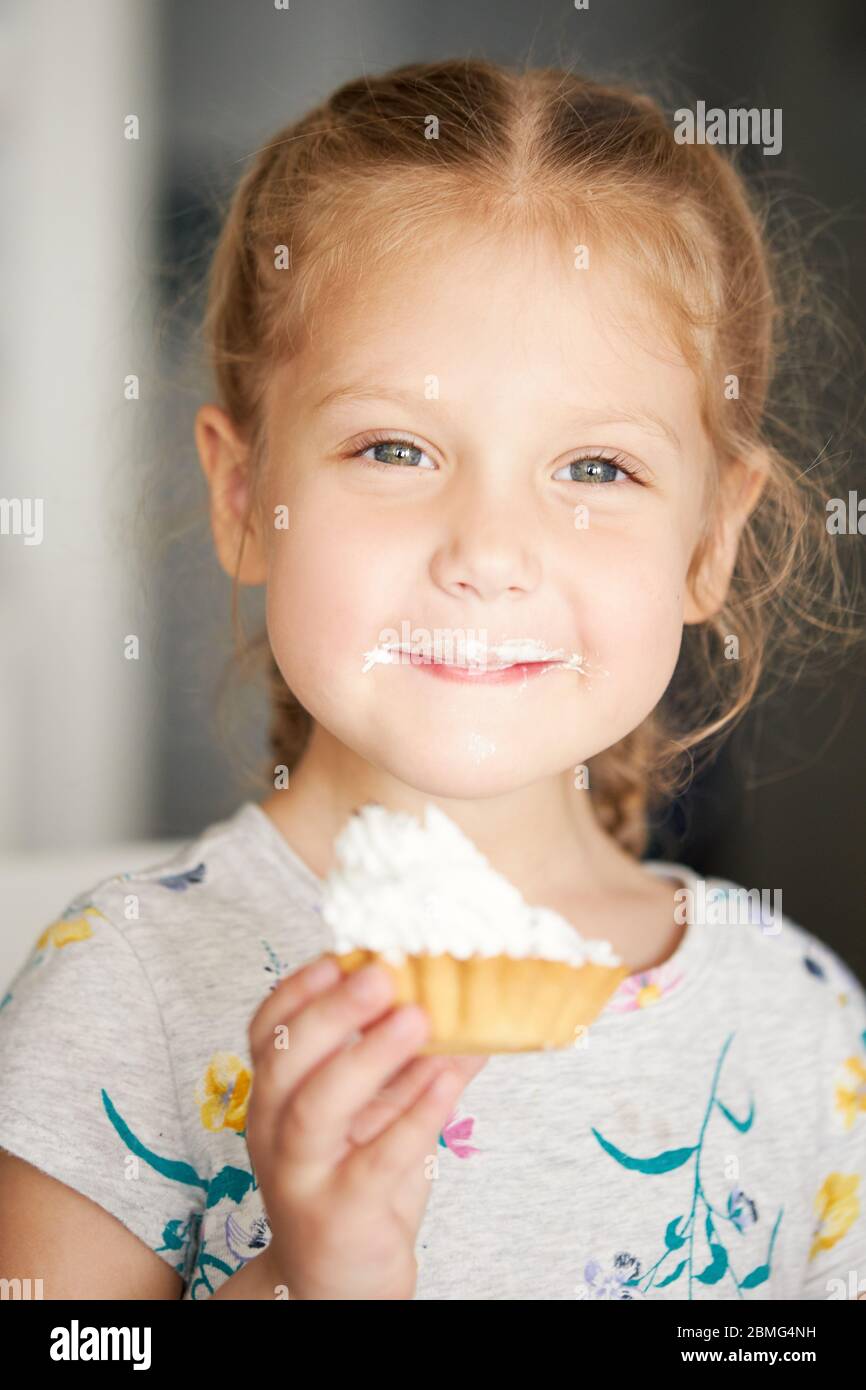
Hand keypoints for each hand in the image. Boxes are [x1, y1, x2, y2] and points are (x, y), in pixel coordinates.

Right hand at [244, 954, 487, 1299]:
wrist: (341, 1282)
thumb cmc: (358, 1183)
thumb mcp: (379, 1113)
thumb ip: (415, 1062)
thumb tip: (475, 1005)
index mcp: (277, 1095)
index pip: (268, 1031)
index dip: (298, 989)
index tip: (340, 954)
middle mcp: (275, 1132)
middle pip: (284, 1062)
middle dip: (331, 1011)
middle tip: (381, 974)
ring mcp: (302, 1175)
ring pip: (316, 1110)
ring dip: (365, 1057)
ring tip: (416, 1018)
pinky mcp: (339, 1214)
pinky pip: (373, 1162)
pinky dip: (413, 1116)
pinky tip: (447, 1079)